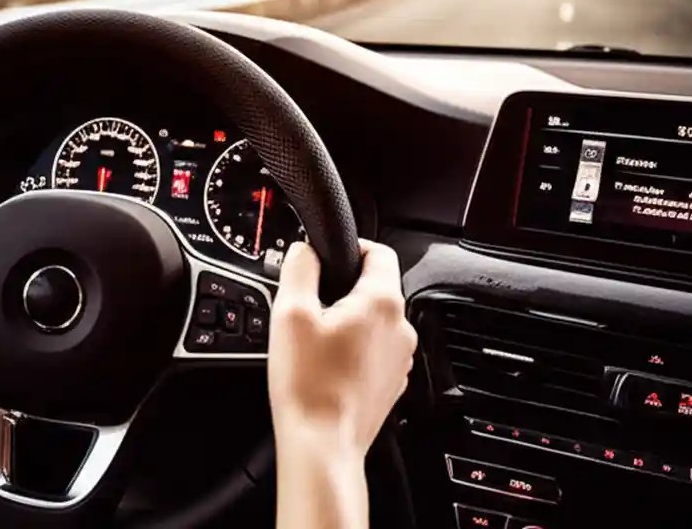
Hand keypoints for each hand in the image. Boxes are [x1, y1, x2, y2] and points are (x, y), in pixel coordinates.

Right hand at [268, 240, 416, 456]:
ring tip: (315, 343)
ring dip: (348, 322)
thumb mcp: (290, 312)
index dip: (350, 247)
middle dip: (342, 290)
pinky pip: (374, 350)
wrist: (323, 444)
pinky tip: (326, 366)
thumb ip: (299, 268)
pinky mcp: (392, 381)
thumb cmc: (308, 384)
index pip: (379, 251)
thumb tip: (304, 249)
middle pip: (374, 288)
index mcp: (381, 302)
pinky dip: (354, 350)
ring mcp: (401, 357)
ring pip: (374, 321)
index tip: (326, 258)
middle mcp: (401, 328)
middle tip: (308, 308)